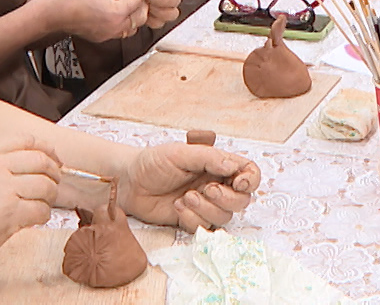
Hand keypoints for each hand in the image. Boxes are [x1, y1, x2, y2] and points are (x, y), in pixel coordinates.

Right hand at [0, 136, 59, 264]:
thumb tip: (39, 161)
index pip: (26, 140)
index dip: (46, 149)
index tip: (54, 159)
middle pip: (40, 160)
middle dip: (54, 172)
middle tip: (55, 182)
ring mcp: (3, 187)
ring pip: (45, 185)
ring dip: (50, 196)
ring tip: (43, 202)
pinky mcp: (10, 211)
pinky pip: (41, 209)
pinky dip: (43, 214)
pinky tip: (35, 217)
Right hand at [46, 0, 149, 42]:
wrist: (51, 14)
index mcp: (115, 13)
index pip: (137, 0)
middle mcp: (114, 27)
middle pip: (140, 16)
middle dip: (141, 2)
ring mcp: (108, 34)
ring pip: (133, 26)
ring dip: (134, 13)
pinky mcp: (101, 37)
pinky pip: (121, 31)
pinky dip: (124, 21)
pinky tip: (117, 9)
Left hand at [115, 143, 261, 230]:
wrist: (129, 182)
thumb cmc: (153, 162)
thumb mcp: (180, 152)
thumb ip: (209, 157)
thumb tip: (233, 166)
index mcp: (218, 165)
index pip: (249, 173)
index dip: (251, 180)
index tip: (239, 182)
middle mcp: (215, 185)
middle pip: (242, 201)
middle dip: (227, 198)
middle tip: (207, 190)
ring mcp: (204, 205)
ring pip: (224, 217)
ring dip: (206, 209)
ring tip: (185, 197)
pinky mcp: (191, 220)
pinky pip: (203, 227)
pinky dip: (191, 219)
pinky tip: (177, 206)